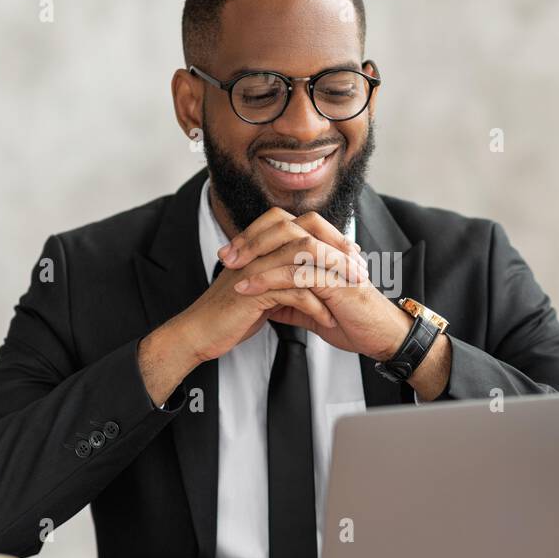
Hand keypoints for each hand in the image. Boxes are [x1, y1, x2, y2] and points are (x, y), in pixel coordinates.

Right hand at [173, 238, 340, 365]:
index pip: (300, 224)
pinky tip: (327, 319)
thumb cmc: (231, 313)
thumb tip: (310, 270)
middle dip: (337, 250)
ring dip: (333, 276)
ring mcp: (255, 268)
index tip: (351, 252)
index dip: (329, 235)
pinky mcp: (253, 292)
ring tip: (352, 292)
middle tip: (359, 268)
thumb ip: (282, 273)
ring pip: (303, 259)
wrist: (200, 333)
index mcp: (260, 246)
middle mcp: (257, 251)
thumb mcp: (261, 287)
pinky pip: (293, 292)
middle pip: (305, 234)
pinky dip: (315, 306)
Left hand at [220, 208, 412, 362]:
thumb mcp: (310, 308)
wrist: (378, 336)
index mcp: (323, 248)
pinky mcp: (334, 279)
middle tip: (226, 255)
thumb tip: (265, 301)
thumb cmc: (350, 320)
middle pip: (284, 225)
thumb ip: (289, 298)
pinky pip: (296, 272)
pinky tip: (247, 287)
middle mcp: (328, 248)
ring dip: (256, 254)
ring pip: (289, 243)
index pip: (285, 225)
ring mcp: (333, 261)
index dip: (256, 234)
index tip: (231, 251)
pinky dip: (268, 278)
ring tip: (232, 269)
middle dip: (251, 238)